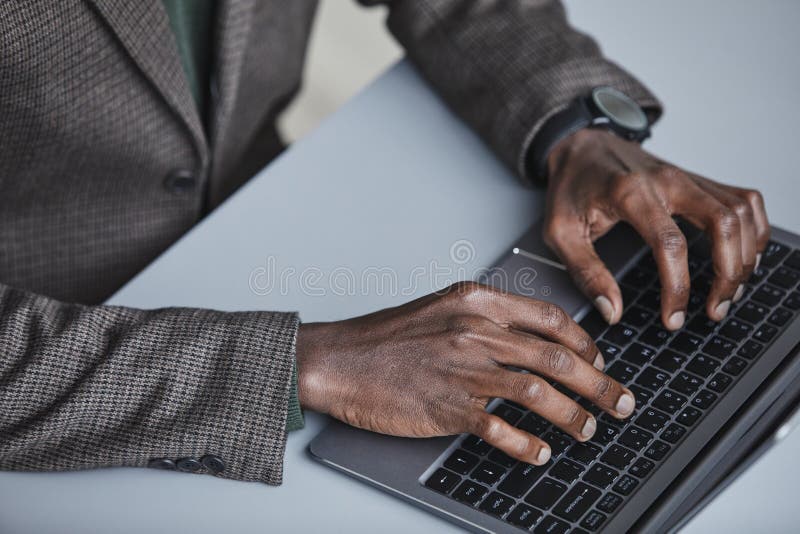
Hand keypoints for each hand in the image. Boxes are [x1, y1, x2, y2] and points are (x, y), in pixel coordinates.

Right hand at [296, 282, 634, 464]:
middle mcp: (475, 332)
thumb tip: (530, 338)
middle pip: (556, 357)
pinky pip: (502, 429)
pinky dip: (528, 444)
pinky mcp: (448, 407)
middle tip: (621, 400)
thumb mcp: (441, 307)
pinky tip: (541, 452)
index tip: (598, 359)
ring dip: (574, 416)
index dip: (584, 341)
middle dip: (599, 382)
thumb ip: (486, 317)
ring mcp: (463, 370)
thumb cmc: (386, 337)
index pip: (549, 318)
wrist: (340, 360)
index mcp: (477, 301)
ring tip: (589, 430)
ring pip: (539, 393)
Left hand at [544, 129, 769, 328]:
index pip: (670, 244)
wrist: (581, 145)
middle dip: (728, 274)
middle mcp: (667, 180)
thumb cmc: (570, 187)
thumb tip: (612, 312)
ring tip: (728, 291)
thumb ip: (585, 273)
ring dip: (744, 256)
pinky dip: (754, 229)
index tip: (673, 318)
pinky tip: (743, 256)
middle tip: (714, 309)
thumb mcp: (559, 232)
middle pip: (722, 224)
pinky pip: (743, 200)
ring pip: (740, 212)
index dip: (678, 287)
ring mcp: (687, 177)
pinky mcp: (697, 179)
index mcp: (630, 193)